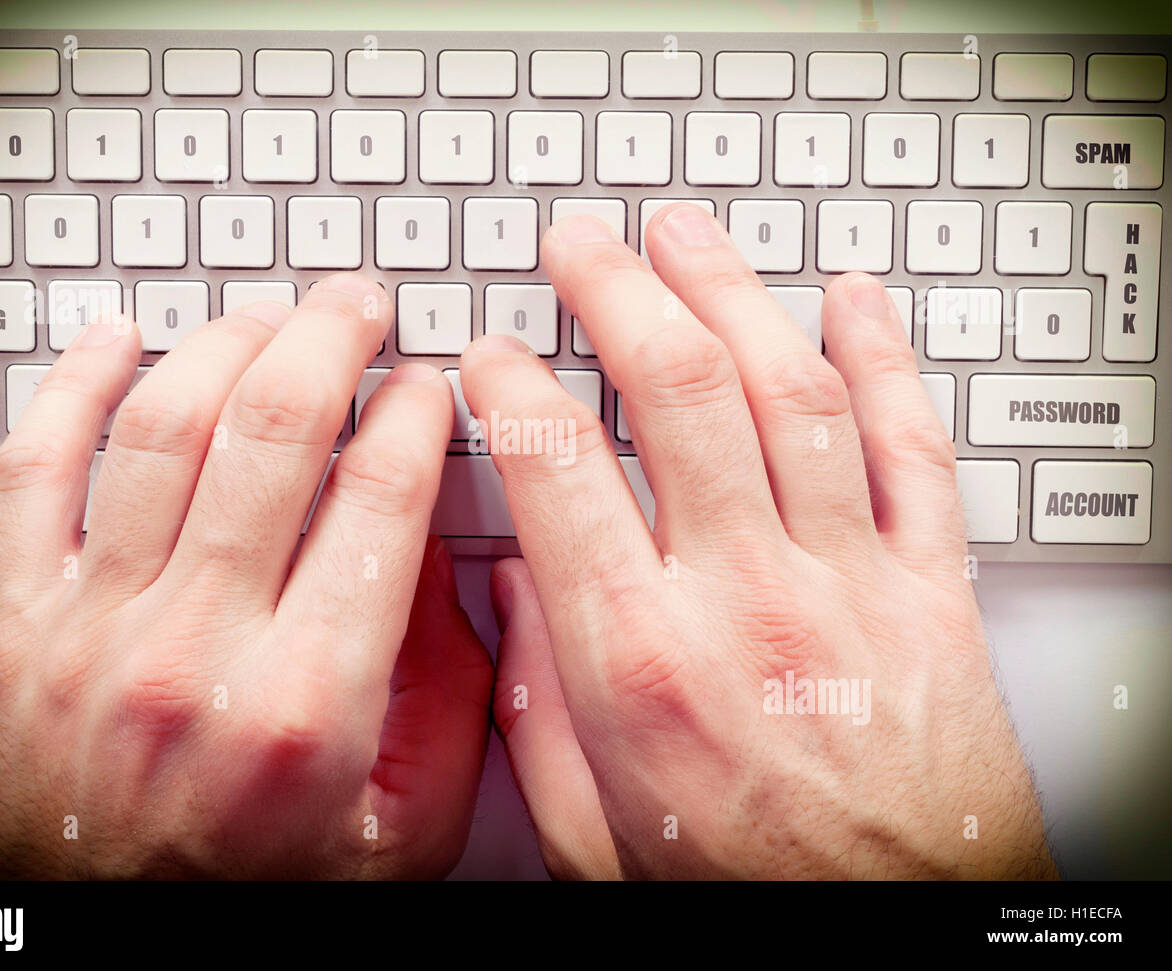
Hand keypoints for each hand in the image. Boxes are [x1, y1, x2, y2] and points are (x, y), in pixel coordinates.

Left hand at [0, 276, 492, 878]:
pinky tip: (116, 342)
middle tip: (361, 306)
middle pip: (276, 432)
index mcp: (306, 705)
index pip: (380, 498)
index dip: (418, 417)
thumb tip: (449, 568)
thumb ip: (450, 699)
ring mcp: (97, 628)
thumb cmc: (250, 894)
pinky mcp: (23, 623)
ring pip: (164, 427)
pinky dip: (72, 387)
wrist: (97, 942)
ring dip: (227, 344)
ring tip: (271, 315)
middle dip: (333, 341)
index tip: (431, 388)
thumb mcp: (403, 831)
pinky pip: (34, 470)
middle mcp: (195, 652)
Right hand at [463, 205, 1054, 879]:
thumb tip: (517, 593)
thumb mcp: (591, 829)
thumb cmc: (742, 887)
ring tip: (684, 235)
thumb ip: (539, 702)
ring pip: (786, 391)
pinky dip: (885, 359)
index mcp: (643, 659)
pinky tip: (851, 301)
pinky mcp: (930, 592)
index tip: (489, 357)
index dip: (509, 386)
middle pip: (673, 391)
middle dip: (615, 292)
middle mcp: (746, 599)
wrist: (896, 930)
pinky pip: (912, 447)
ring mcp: (848, 583)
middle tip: (582, 244)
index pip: (555, 467)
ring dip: (730, 293)